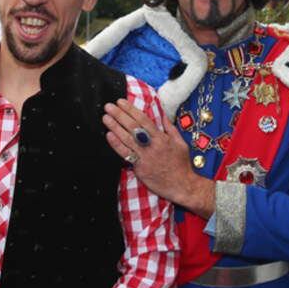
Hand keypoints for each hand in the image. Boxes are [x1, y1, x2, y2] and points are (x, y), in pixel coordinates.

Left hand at [103, 98, 214, 217]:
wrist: (182, 185)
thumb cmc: (181, 165)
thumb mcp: (181, 143)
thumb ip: (171, 129)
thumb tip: (163, 116)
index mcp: (162, 138)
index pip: (143, 120)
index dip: (131, 110)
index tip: (121, 102)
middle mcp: (152, 146)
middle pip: (133, 127)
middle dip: (119, 115)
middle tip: (109, 106)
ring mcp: (145, 157)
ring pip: (127, 139)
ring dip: (114, 127)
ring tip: (105, 118)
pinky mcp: (140, 168)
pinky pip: (126, 154)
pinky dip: (116, 145)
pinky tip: (109, 136)